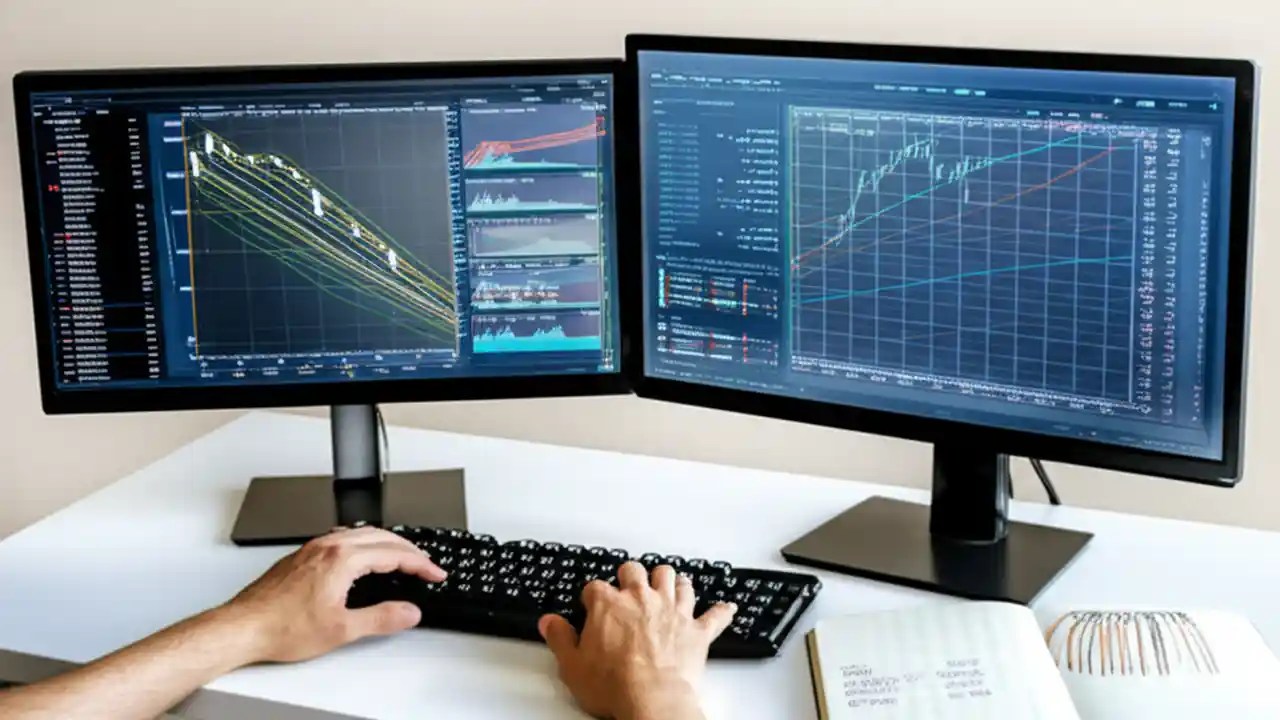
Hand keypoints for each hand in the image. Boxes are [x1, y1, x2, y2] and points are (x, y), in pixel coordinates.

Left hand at [222, 527, 446, 663]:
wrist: (242, 627)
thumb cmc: (281, 627)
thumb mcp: (341, 629)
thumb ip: (381, 619)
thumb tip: (408, 612)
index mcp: (342, 559)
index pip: (394, 555)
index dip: (420, 565)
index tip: (434, 574)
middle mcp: (327, 546)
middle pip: (381, 537)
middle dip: (408, 550)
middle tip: (424, 565)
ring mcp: (312, 549)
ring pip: (360, 533)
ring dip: (387, 543)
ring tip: (401, 557)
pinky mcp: (302, 556)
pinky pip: (342, 537)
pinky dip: (364, 543)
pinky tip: (361, 555)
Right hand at [538, 562, 735, 719]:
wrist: (652, 698)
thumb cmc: (614, 684)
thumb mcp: (572, 665)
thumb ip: (561, 639)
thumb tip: (550, 622)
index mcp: (609, 605)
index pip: (595, 587)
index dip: (592, 596)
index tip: (591, 605)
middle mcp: (642, 599)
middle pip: (636, 571)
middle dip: (631, 575)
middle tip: (629, 583)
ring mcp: (672, 611)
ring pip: (675, 580)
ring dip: (672, 581)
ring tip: (670, 583)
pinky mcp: (696, 630)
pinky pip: (714, 615)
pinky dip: (720, 612)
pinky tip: (727, 607)